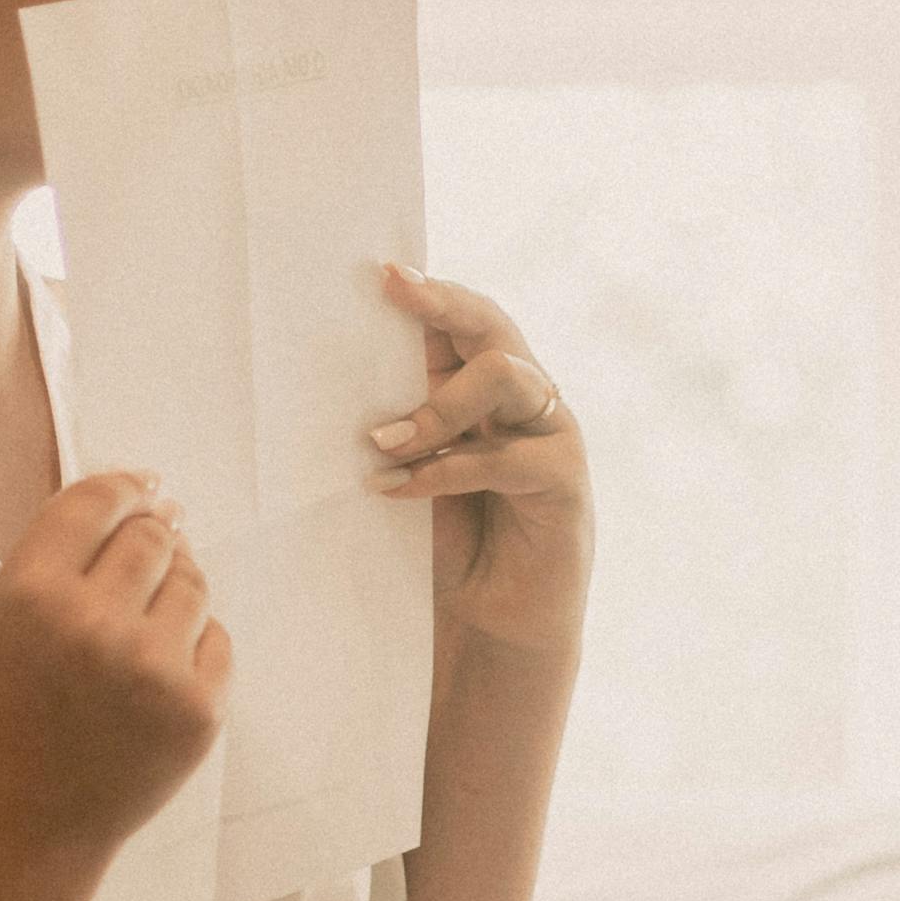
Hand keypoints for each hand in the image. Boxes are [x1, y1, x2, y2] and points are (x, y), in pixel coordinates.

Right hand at [0, 466, 233, 877]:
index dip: (126, 485)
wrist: (16, 832)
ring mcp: (154, 670)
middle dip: (153, 531)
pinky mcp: (198, 711)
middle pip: (151, 536)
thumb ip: (51, 563)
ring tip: (148, 612)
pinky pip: (217, 639)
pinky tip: (160, 664)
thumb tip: (137, 505)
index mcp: (28, 595)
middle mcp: (95, 625)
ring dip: (177, 583)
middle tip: (153, 538)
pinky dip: (194, 642)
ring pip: (192, 582)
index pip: (95, 503)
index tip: (145, 485)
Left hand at [368, 266, 591, 665]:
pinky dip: (442, 470)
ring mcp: (553, 437)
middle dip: (444, 304)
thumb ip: (401, 422)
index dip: (432, 292)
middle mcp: (529, 401)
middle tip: (394, 293)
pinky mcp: (563, 485)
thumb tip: (337, 372)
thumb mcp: (416, 470)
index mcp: (489, 390)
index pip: (468, 320)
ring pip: (506, 375)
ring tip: (380, 442)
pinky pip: (503, 458)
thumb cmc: (451, 545)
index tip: (383, 273)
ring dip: (434, 406)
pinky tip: (395, 489)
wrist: (495, 628)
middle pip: (495, 327)